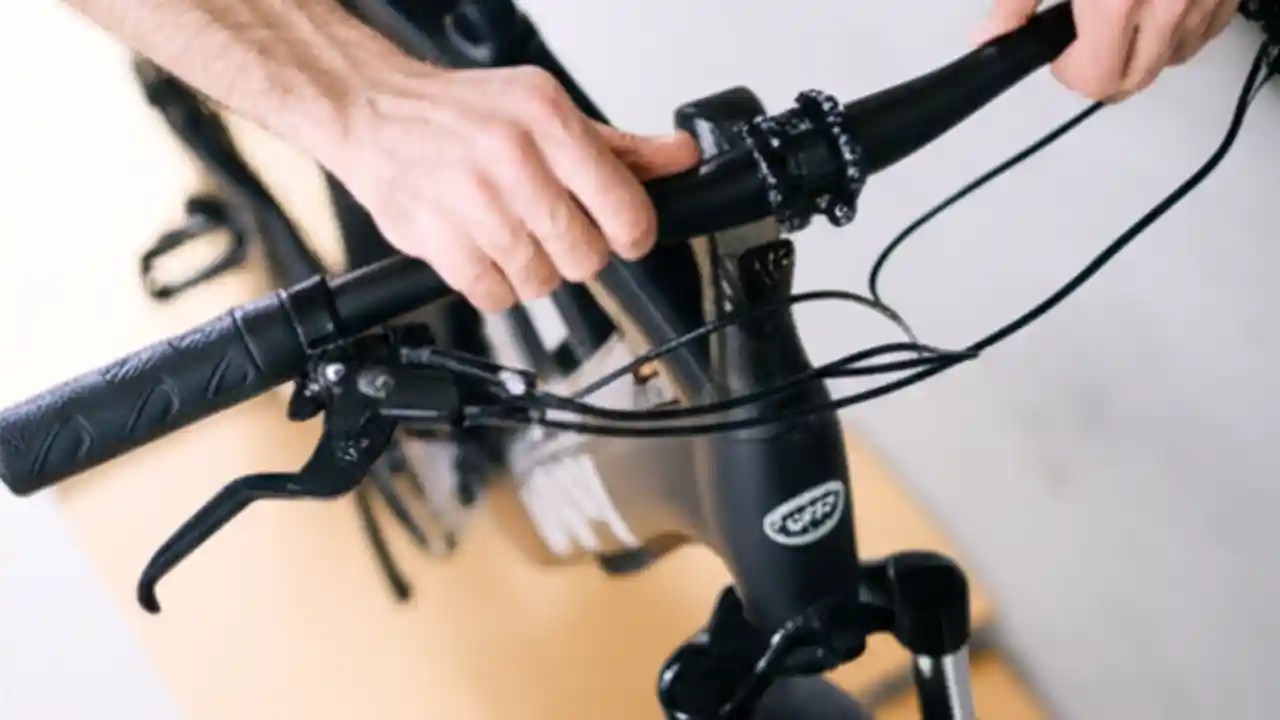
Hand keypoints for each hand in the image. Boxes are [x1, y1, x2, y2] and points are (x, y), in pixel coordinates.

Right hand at [324, 64, 698, 311]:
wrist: (376, 113)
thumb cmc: (464, 115)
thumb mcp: (547, 111)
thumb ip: (620, 146)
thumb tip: (681, 158)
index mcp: (547, 117)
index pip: (624, 207)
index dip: (632, 234)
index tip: (624, 235)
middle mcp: (510, 155)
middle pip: (586, 255)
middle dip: (578, 254)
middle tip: (557, 233)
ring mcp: (471, 200)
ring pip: (542, 280)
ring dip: (535, 272)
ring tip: (514, 237)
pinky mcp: (436, 238)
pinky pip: (495, 296)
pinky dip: (496, 287)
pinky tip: (485, 253)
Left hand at [977, 0, 1240, 100]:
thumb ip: (1017, 2)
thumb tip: (990, 37)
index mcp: (1115, 3)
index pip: (1097, 81)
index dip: (1072, 72)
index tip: (1064, 51)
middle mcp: (1167, 2)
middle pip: (1135, 80)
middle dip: (1106, 69)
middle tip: (1088, 39)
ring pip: (1173, 58)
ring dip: (1146, 49)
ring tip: (1125, 11)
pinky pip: (1205, 30)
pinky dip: (1181, 27)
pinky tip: (1157, 2)